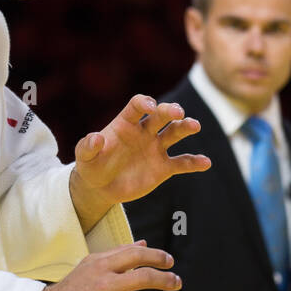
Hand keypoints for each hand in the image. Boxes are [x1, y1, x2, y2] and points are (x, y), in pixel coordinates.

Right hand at [12, 241, 182, 290]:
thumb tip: (144, 243)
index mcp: (102, 266)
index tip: (170, 263)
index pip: (137, 255)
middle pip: (144, 278)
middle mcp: (104, 285)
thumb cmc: (75, 286)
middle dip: (167, 280)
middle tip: (177, 283)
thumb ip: (119, 253)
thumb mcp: (92, 263)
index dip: (158, 257)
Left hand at [70, 94, 209, 227]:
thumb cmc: (92, 166)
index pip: (137, 105)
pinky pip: (182, 162)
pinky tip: (205, 162)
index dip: (144, 103)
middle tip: (179, 112)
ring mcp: (156, 148)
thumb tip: (96, 138)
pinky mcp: (163, 167)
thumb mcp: (84, 157)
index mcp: (126, 123)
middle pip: (161, 115)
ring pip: (175, 133)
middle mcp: (144, 131)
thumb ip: (88, 147)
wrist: (101, 187)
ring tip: (195, 125)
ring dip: (185, 127)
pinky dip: (194, 162)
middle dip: (170, 111)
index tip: (150, 106)